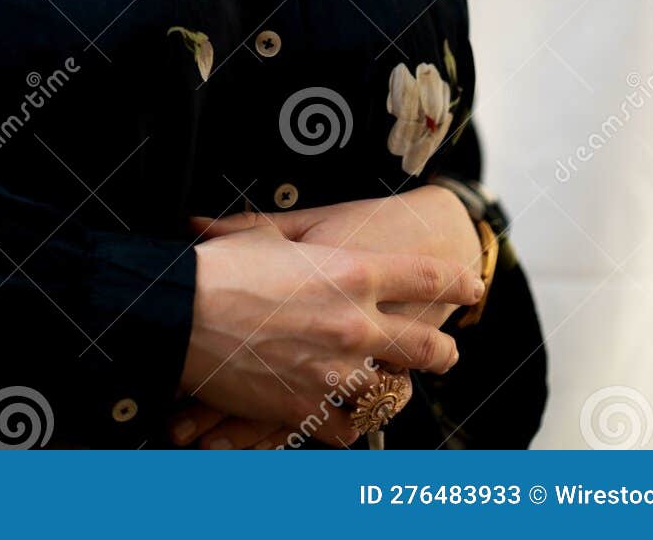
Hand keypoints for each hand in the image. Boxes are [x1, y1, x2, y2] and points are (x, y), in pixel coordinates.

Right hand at [173, 207, 482, 446]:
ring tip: (396, 386)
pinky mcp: (307, 408)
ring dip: (396, 388)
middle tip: (445, 350)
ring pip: (393, 392)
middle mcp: (356, 325)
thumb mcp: (266, 233)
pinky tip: (349, 413)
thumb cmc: (221, 265)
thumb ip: (290, 232)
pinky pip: (349, 426)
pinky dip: (352, 421)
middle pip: (426, 346)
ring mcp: (336, 372)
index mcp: (353, 271)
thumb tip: (286, 226)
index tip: (470, 285)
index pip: (426, 278)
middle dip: (442, 350)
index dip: (456, 282)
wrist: (181, 314)